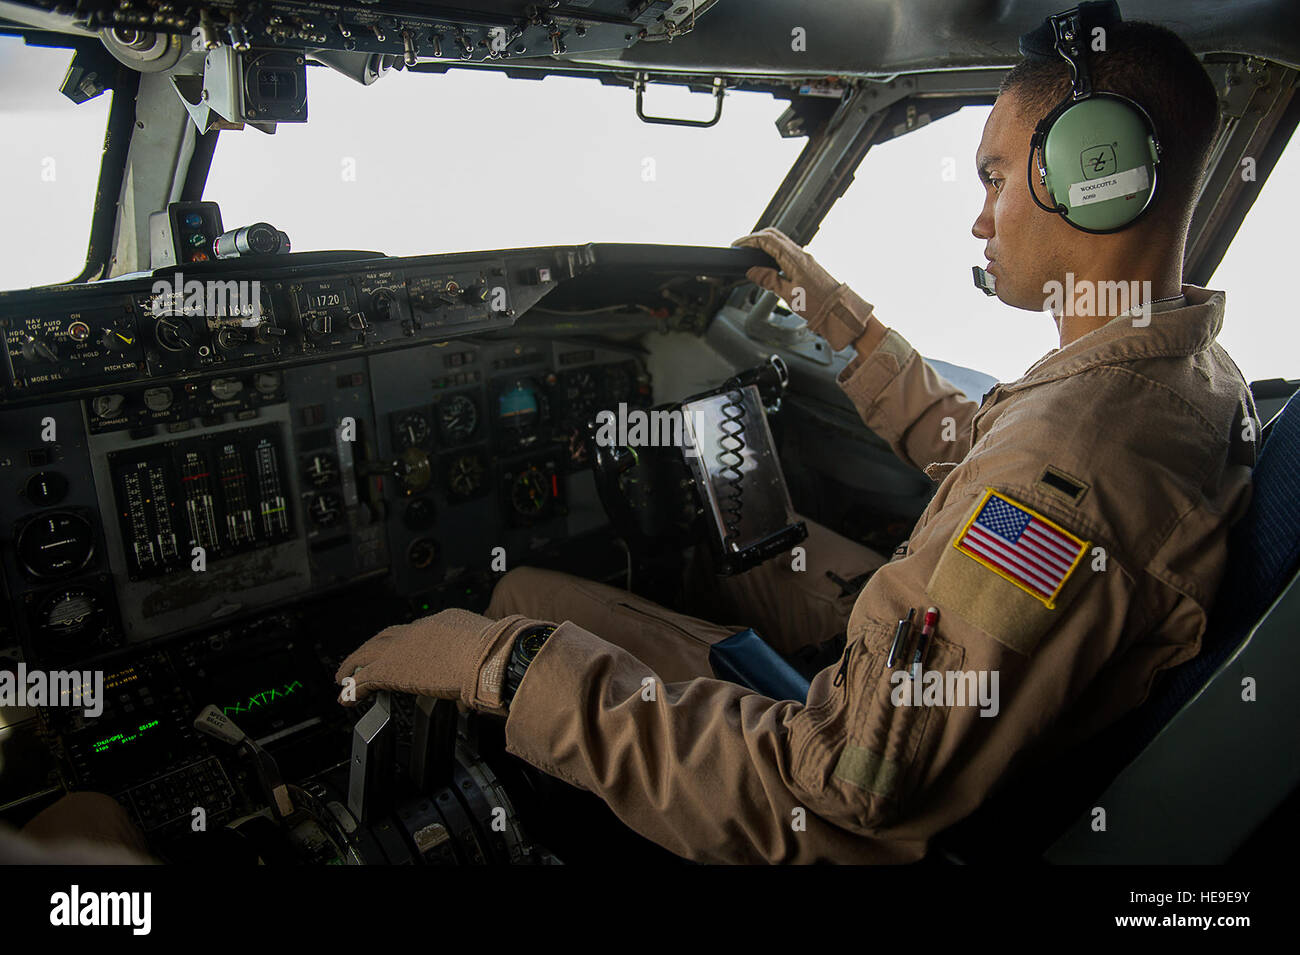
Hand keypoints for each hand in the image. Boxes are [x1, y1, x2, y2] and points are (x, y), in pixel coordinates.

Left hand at [335, 609, 543, 714]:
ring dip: (356, 664)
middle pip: (388, 635)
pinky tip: (347, 696)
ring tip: (346, 676)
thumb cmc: (500, 656)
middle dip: (375, 647)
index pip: (419, 630)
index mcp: (446, 621)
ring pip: (370, 652)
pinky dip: (353, 687)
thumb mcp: (489, 653)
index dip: (407, 642)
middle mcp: (422, 628)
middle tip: (365, 658)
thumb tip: (475, 691)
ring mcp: (404, 646)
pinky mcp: (392, 668)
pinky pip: (364, 677)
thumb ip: (477, 668)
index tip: (404, 652)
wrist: (493, 658)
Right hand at [732, 227, 875, 351]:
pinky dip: (774, 252)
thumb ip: (769, 280)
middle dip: (756, 238)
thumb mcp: (788, 295)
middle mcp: (800, 254)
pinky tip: (768, 263)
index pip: (767, 240)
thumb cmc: (819, 305)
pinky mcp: (807, 266)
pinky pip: (787, 252)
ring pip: (781, 242)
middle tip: (742, 247)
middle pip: (774, 236)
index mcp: (794, 258)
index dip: (749, 241)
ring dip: (765, 244)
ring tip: (751, 254)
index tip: (737, 246)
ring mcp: (804, 259)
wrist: (839, 311)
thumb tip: (753, 271)